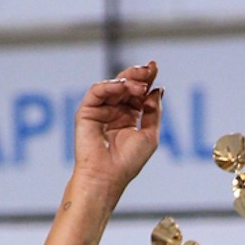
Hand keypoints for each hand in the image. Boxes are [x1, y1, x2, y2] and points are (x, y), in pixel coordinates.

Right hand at [71, 64, 161, 201]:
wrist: (107, 177)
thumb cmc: (127, 162)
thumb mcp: (150, 135)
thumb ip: (153, 112)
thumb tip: (158, 89)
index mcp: (128, 118)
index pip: (137, 93)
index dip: (146, 79)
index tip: (155, 67)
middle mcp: (113, 112)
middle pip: (126, 85)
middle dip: (138, 75)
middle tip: (150, 69)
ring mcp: (100, 111)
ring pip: (113, 85)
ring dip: (128, 81)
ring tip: (140, 85)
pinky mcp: (86, 112)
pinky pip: (98, 91)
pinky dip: (110, 86)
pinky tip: (123, 87)